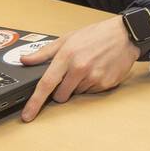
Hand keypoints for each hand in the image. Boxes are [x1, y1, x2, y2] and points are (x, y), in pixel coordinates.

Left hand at [19, 17, 139, 120]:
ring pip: (76, 94)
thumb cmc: (96, 35)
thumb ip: (44, 52)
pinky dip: (91, 85)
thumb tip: (24, 60)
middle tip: (70, 74)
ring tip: (87, 67)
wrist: (124, 34)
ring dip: (78, 86)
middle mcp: (80, 68)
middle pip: (61, 95)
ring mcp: (94, 77)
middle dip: (61, 90)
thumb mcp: (67, 39)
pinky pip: (91, 92)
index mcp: (67, 56)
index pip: (46, 84)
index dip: (35, 102)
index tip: (27, 115)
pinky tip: (97, 70)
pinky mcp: (106, 84)